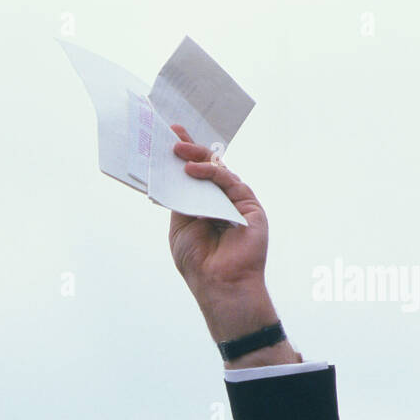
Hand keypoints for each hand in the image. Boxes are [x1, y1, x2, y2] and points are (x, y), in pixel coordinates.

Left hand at [166, 125, 276, 343]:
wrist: (217, 283)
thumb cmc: (197, 261)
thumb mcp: (180, 224)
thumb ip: (180, 199)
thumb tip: (173, 172)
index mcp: (204, 205)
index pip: (194, 175)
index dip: (183, 156)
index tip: (169, 136)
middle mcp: (221, 200)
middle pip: (207, 167)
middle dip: (189, 149)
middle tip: (172, 136)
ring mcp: (237, 202)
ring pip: (218, 170)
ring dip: (196, 157)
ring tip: (177, 149)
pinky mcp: (250, 205)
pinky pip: (229, 182)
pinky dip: (211, 173)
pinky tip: (193, 170)